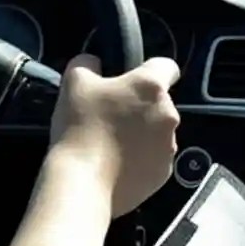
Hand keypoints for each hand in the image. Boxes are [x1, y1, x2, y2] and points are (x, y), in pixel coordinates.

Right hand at [49, 54, 180, 217]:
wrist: (83, 182)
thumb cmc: (79, 126)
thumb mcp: (74, 82)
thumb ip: (88, 63)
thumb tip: (94, 63)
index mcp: (151, 87)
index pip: (167, 66)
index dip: (149, 69)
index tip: (132, 81)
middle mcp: (168, 114)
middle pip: (159, 102)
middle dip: (140, 106)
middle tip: (111, 116)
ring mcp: (169, 146)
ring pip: (158, 131)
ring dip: (142, 132)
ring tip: (112, 143)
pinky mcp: (164, 172)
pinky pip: (155, 158)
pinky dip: (141, 158)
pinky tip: (117, 163)